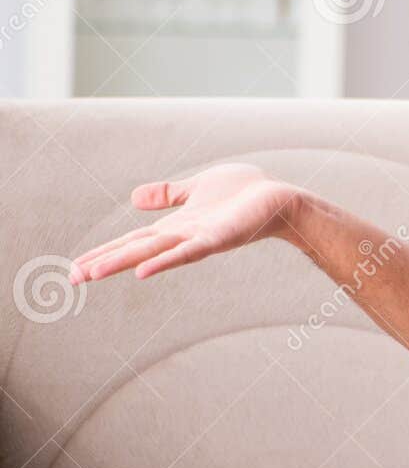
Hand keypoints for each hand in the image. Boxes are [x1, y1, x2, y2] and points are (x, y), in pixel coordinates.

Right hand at [70, 163, 302, 283]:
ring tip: (93, 274)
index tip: (75, 267)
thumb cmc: (243, 193)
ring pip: (154, 252)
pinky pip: (188, 251)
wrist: (279, 197)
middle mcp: (182, 236)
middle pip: (136, 250)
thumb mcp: (196, 188)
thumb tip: (134, 198)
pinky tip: (142, 272)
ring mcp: (198, 239)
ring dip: (123, 263)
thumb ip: (168, 194)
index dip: (104, 252)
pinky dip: (165, 260)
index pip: (132, 241)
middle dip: (104, 263)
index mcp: (174, 225)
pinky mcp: (218, 238)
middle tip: (71, 279)